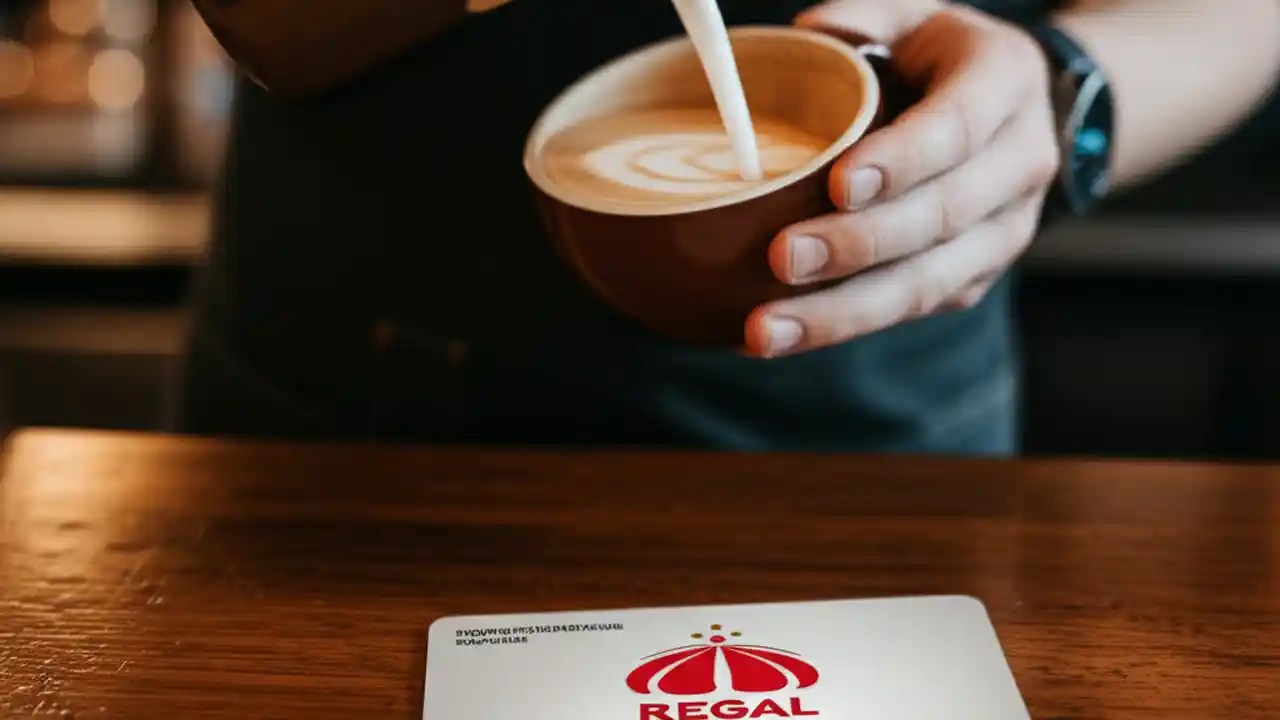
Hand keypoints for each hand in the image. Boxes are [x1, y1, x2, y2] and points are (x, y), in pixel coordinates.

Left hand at [744, 0, 1059, 357]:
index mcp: (1005, 83)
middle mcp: (1020, 163)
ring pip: (927, 283)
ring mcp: (1004, 231)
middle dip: (857, 246)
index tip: (837, 185)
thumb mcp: (915, 16)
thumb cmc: (942, 59)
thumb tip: (802, 38)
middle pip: (941, 218)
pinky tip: (781, 336)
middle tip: (781, 259)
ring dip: (842, 313)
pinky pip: (911, 308)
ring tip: (766, 330)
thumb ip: (863, 19)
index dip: (901, 161)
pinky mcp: (974, 277)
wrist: (1022, 112)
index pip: (957, 128)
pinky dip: (844, 327)